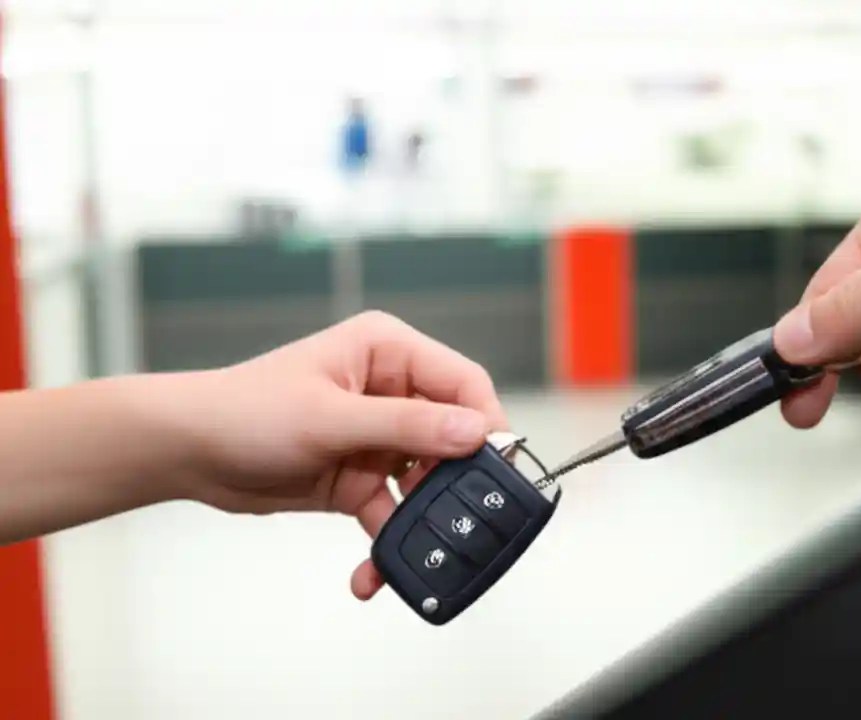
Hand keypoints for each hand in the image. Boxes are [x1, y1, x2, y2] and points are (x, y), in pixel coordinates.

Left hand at [174, 311, 505, 600]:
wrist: (187, 451)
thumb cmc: (244, 411)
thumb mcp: (330, 418)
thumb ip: (407, 426)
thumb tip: (474, 432)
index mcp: (388, 352)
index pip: (462, 382)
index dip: (484, 423)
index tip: (496, 466)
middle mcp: (390, 390)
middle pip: (452, 436)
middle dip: (454, 483)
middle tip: (460, 519)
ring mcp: (377, 437)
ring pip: (426, 482)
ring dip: (422, 520)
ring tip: (414, 552)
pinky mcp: (360, 477)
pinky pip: (393, 512)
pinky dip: (389, 543)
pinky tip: (372, 573)